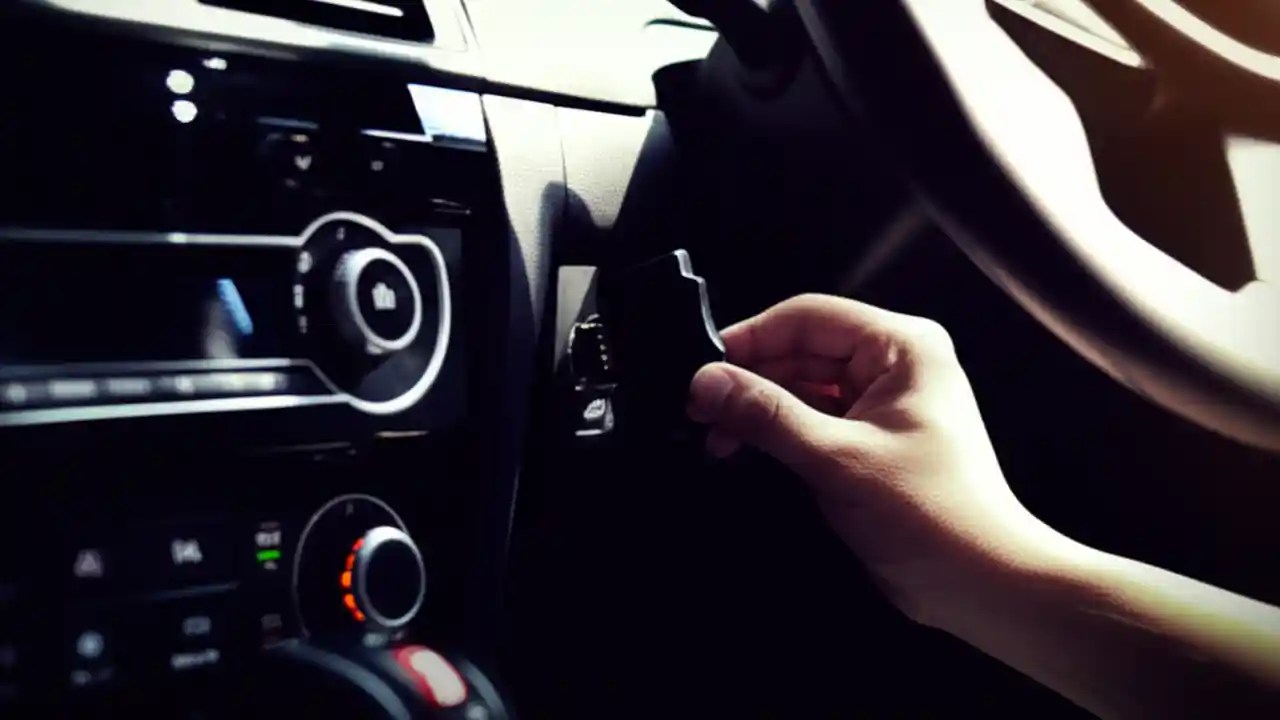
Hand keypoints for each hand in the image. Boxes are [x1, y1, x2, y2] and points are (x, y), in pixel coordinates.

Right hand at [688, 294, 1065, 626]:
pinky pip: (812, 419)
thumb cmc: (937, 516)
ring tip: (717, 434)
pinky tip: (743, 447)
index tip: (704, 366)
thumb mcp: (837, 458)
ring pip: (801, 386)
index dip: (749, 339)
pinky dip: (777, 432)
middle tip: (701, 407)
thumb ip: (767, 416)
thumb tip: (709, 382)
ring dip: (758, 409)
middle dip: (748, 379)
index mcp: (903, 347)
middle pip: (800, 351)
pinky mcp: (869, 439)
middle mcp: (895, 365)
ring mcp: (882, 403)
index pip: (807, 317)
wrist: (979, 582)